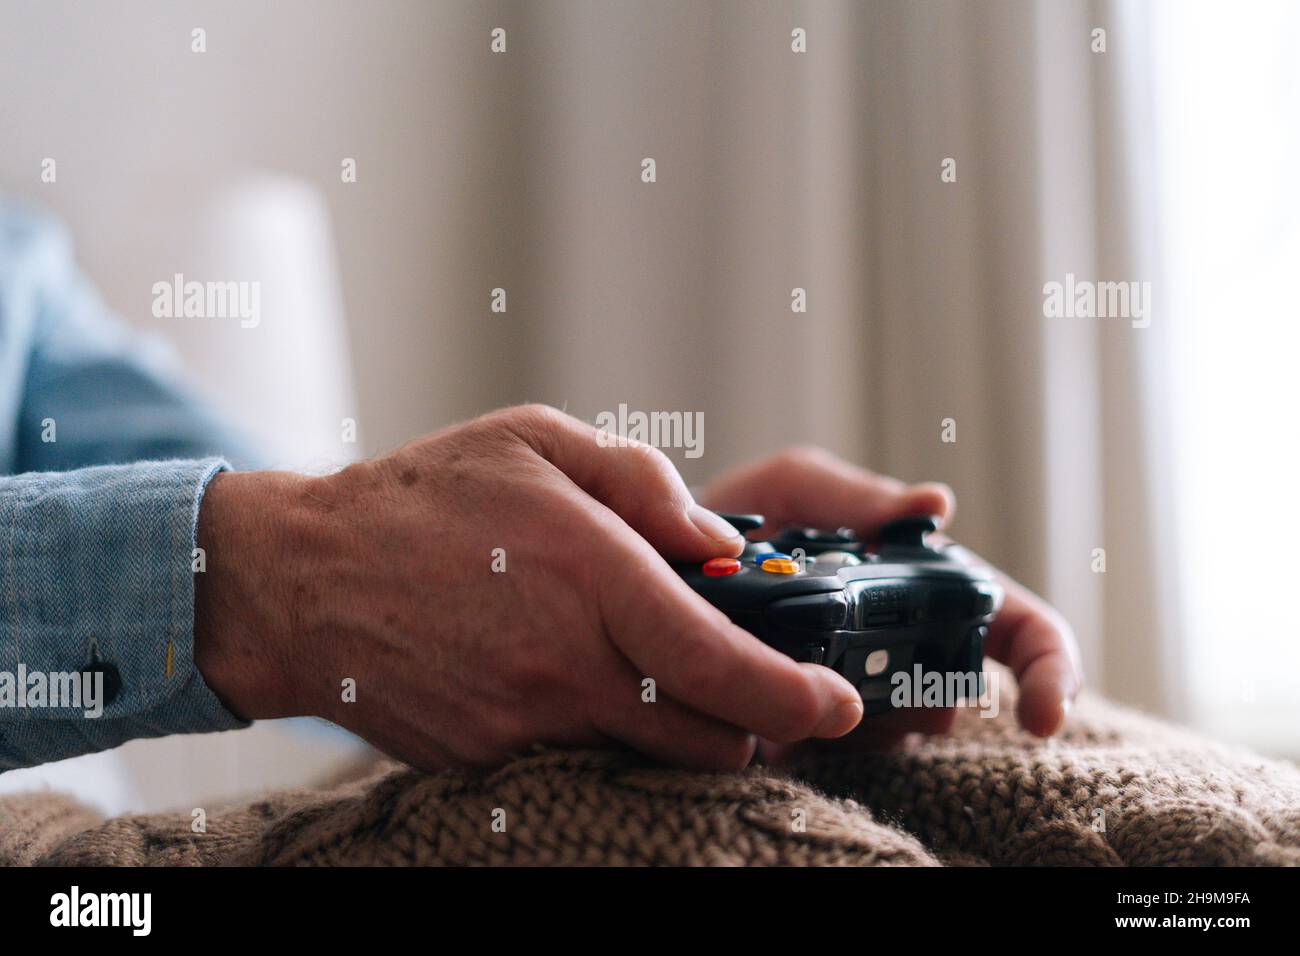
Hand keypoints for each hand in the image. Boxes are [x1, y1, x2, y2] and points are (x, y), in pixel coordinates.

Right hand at [193, 405, 865, 771]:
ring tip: (651, 669)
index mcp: (590, 575)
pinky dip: (608, 736)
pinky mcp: (491, 761)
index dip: (796, 697)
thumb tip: (723, 550)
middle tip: (744, 680)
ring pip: (648, 759)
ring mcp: (525, 724)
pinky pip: (582, 763)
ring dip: (678, 729)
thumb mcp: (536, 442)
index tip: (837, 706)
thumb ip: (643, 483)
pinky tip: (577, 681)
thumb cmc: (422, 497)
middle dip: (746, 720)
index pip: (721, 664)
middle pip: (704, 737)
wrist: (300, 581)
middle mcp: (564, 665)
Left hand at [699, 446, 1082, 754]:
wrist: (652, 565)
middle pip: (957, 694)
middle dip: (934, 695)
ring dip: (863, 710)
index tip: (1044, 718)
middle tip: (880, 677)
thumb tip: (939, 504)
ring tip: (802, 663)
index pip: (1018, 631)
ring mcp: (854, 695)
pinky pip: (824, 750)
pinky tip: (766, 687)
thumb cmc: (739, 521)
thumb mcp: (795, 487)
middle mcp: (900, 648)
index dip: (1050, 673)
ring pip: (894, 731)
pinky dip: (804, 726)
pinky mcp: (798, 730)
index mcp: (922, 587)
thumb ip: (858, 494)